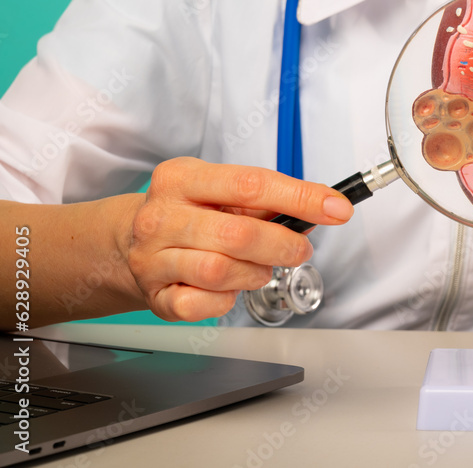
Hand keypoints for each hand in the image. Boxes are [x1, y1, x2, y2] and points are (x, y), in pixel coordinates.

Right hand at [121, 157, 352, 321]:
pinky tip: (228, 287)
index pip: (251, 184)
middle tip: (299, 249)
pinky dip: (226, 299)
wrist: (127, 244)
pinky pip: (203, 304)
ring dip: (255, 273)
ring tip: (259, 266)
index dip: (301, 197)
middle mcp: (161, 216)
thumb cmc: (189, 214)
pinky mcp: (155, 295)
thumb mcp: (220, 192)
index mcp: (181, 178)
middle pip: (238, 234)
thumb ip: (268, 198)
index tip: (336, 208)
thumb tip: (325, 206)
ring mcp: (153, 258)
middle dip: (282, 244)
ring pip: (221, 271)